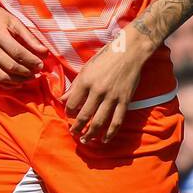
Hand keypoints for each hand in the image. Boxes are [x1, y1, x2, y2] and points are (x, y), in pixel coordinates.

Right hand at [0, 0, 46, 82]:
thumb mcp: (14, 21)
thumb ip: (29, 37)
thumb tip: (44, 52)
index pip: (17, 52)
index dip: (31, 60)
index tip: (41, 64)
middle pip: (10, 66)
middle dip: (27, 72)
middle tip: (38, 71)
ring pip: (2, 76)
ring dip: (19, 80)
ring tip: (30, 77)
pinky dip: (8, 84)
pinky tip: (18, 81)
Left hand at [64, 28, 154, 144]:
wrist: (129, 52)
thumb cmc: (105, 57)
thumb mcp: (86, 68)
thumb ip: (75, 86)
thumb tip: (63, 99)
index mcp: (86, 81)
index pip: (72, 104)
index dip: (69, 112)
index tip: (69, 115)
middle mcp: (98, 91)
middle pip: (84, 116)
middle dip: (77, 127)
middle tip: (74, 133)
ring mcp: (112, 97)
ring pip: (99, 122)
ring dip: (91, 134)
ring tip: (85, 140)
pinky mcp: (125, 101)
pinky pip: (117, 121)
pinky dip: (110, 133)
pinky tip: (105, 140)